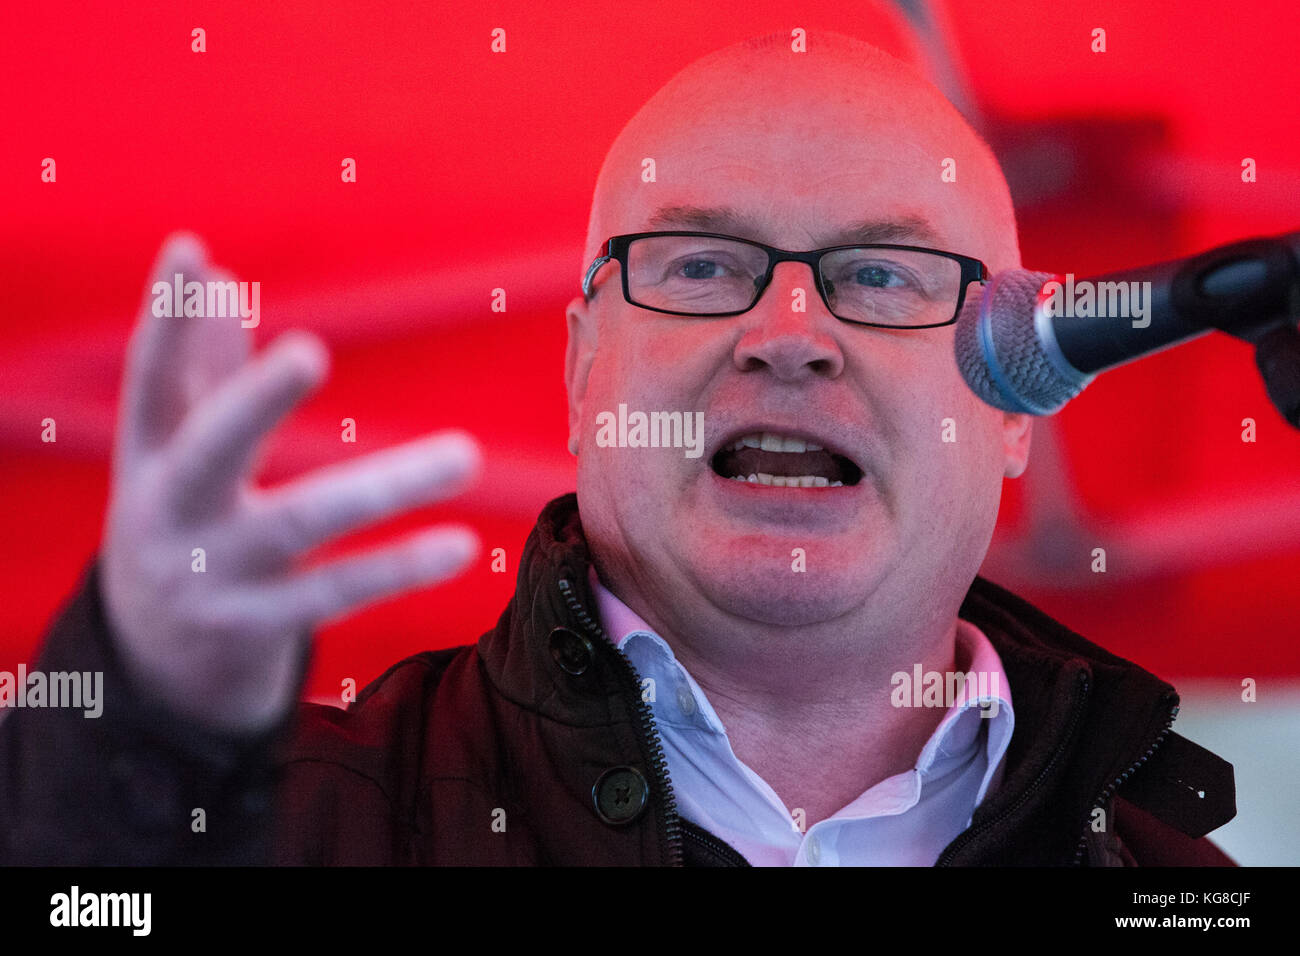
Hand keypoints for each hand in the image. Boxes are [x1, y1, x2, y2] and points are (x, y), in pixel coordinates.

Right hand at [100, 233, 481, 733]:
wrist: (151, 662)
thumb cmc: (182, 522)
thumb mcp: (175, 451)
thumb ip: (201, 367)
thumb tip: (217, 273)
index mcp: (146, 458)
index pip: (151, 379)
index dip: (166, 317)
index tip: (189, 248)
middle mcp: (168, 514)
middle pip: (208, 449)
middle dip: (253, 401)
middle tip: (308, 352)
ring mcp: (211, 576)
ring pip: (300, 525)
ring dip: (384, 489)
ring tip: (464, 457)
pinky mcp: (257, 626)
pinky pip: (336, 592)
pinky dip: (399, 568)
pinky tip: (462, 545)